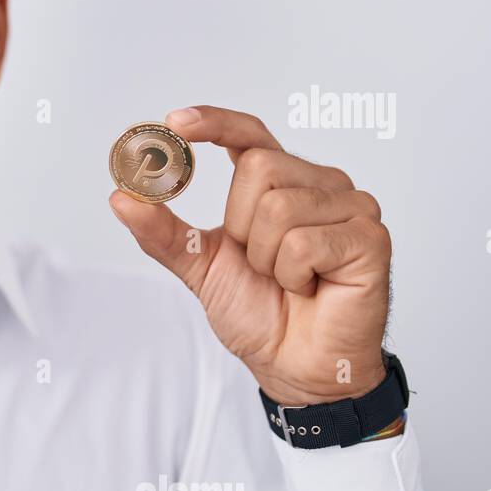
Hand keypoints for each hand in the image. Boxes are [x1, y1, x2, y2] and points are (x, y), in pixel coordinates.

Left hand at [109, 106, 389, 405]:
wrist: (295, 367)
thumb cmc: (260, 314)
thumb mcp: (199, 267)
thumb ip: (163, 231)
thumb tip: (120, 197)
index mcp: (281, 182)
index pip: (248, 134)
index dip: (213, 122)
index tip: (174, 123)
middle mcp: (320, 184)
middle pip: (258, 167)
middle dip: (240, 226)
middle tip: (258, 263)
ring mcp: (352, 207)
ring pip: (279, 206)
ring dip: (266, 258)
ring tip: (287, 280)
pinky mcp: (370, 238)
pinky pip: (304, 243)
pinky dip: (292, 275)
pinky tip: (310, 289)